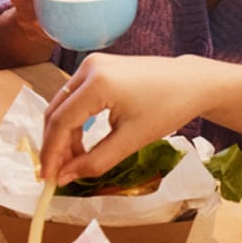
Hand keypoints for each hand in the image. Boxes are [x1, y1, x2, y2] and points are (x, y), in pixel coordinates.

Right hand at [39, 54, 205, 184]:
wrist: (194, 82)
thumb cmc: (168, 109)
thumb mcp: (131, 140)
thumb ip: (95, 161)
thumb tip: (64, 178)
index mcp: (97, 83)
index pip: (60, 122)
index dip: (51, 153)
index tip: (47, 178)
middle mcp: (88, 68)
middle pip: (56, 112)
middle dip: (54, 145)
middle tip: (57, 172)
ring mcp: (91, 64)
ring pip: (63, 106)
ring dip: (64, 135)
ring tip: (74, 160)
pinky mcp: (97, 67)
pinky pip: (74, 98)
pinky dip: (74, 121)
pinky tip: (82, 141)